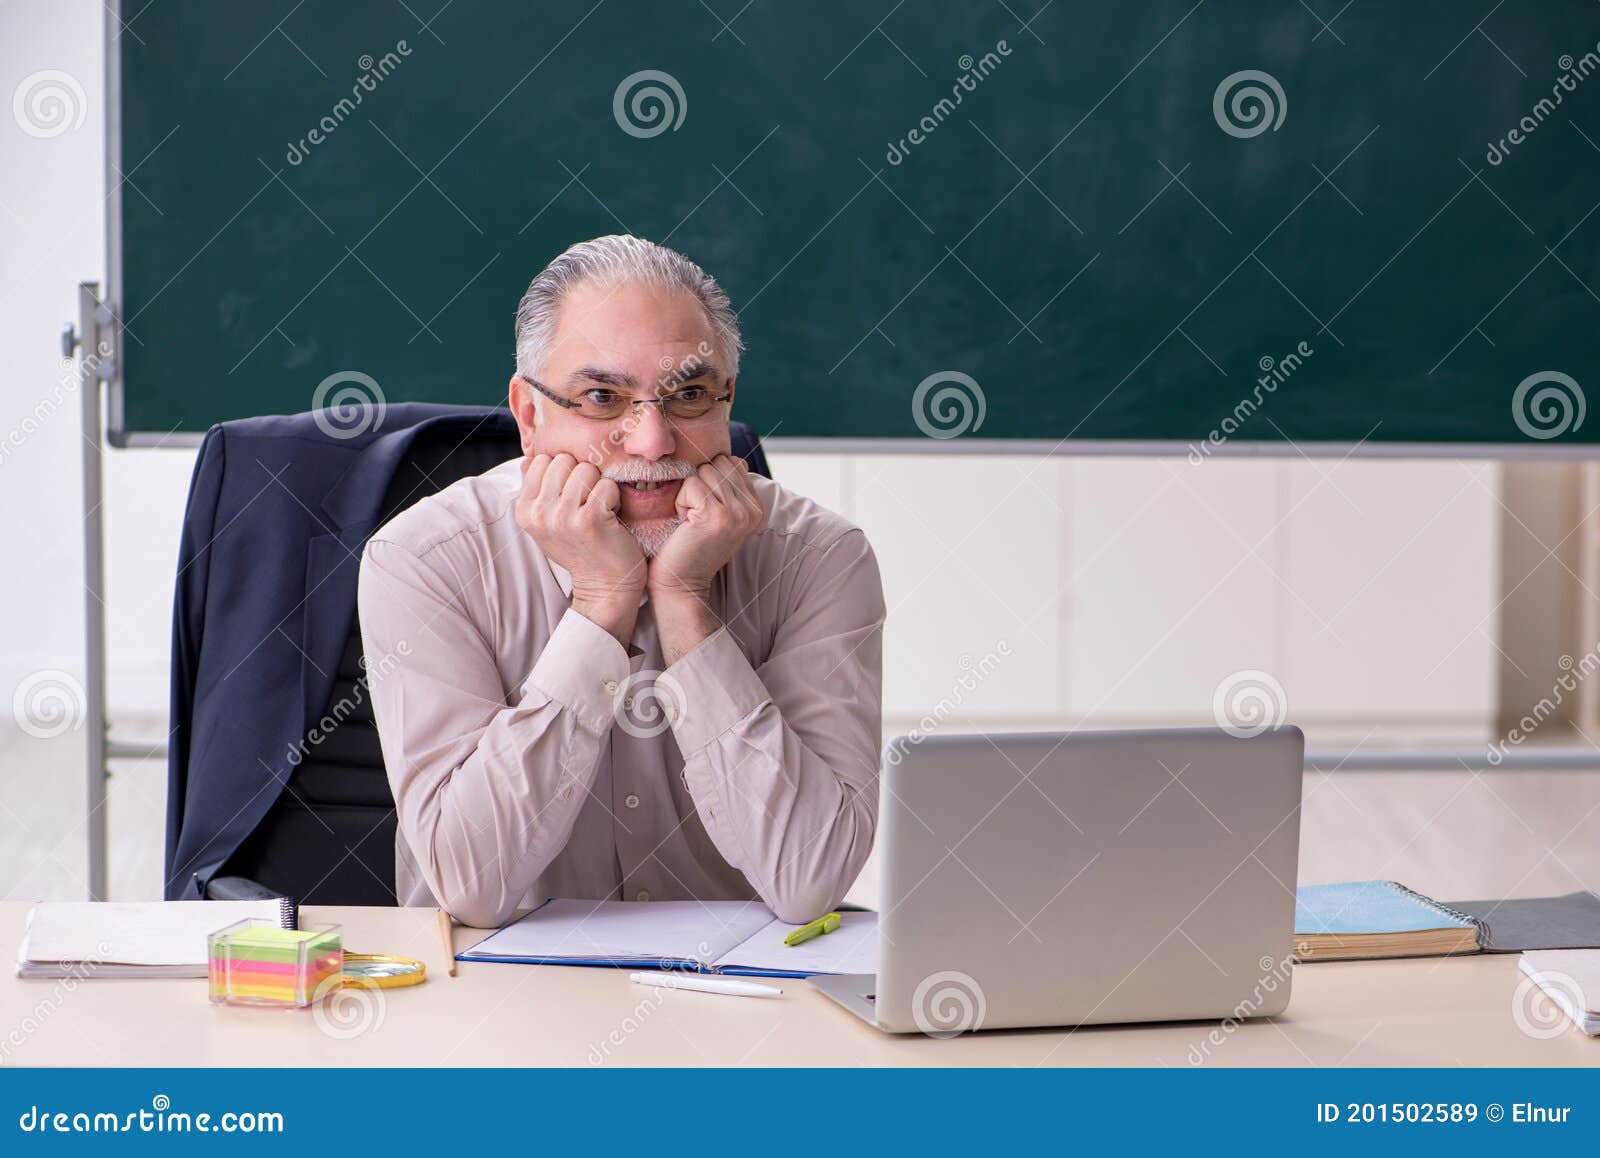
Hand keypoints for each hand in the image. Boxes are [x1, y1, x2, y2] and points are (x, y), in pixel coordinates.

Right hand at [515, 453, 645, 641]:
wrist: (604, 585)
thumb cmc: (580, 548)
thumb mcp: (547, 521)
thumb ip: (537, 489)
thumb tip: (531, 457)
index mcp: (524, 510)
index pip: (543, 460)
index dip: (564, 472)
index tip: (571, 496)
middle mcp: (539, 513)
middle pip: (565, 460)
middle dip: (582, 476)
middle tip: (587, 502)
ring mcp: (562, 516)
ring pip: (586, 469)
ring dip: (599, 486)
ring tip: (598, 509)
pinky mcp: (589, 519)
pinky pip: (606, 485)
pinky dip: (614, 498)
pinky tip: (610, 518)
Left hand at [647, 454, 764, 600]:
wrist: (682, 582)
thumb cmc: (693, 545)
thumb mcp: (720, 513)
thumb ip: (729, 486)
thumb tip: (728, 456)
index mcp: (757, 507)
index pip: (733, 463)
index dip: (711, 481)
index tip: (707, 510)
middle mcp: (753, 510)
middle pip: (719, 464)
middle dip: (700, 484)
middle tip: (697, 515)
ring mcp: (738, 513)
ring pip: (704, 472)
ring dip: (689, 493)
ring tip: (691, 520)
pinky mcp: (717, 515)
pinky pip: (691, 485)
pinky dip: (681, 502)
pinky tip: (685, 524)